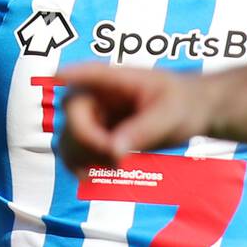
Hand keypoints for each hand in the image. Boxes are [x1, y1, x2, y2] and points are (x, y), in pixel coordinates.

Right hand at [57, 62, 207, 170]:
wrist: (190, 114)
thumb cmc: (182, 103)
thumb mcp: (171, 114)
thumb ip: (144, 130)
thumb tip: (114, 149)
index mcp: (116, 79)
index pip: (91, 73)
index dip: (71, 74)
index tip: (57, 75)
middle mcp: (96, 96)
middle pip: (73, 117)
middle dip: (90, 142)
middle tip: (117, 158)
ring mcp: (91, 118)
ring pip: (69, 142)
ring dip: (87, 160)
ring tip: (118, 165)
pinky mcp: (93, 139)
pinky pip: (74, 157)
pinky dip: (84, 168)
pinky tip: (104, 173)